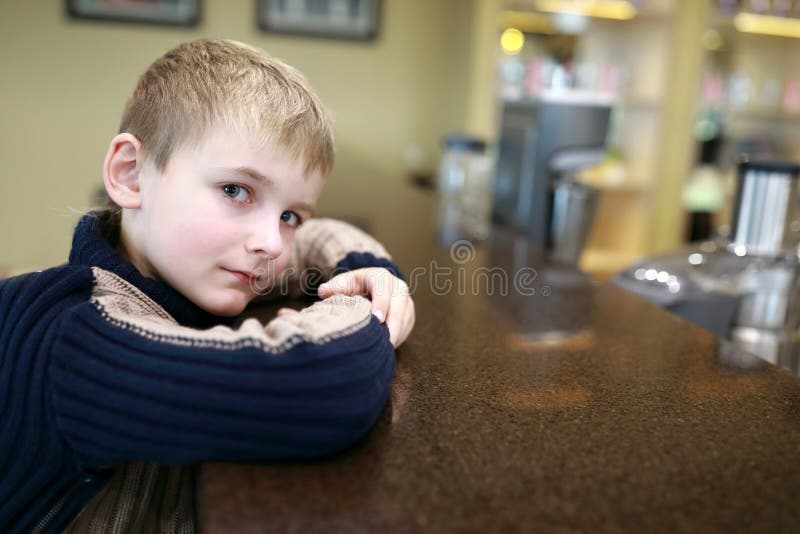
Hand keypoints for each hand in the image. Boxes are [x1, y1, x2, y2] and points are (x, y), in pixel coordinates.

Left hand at [280, 267, 414, 347]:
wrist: (369, 286)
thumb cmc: (353, 286)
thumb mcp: (343, 283)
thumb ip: (333, 287)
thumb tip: (323, 291)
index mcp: (379, 276)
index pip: (383, 287)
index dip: (381, 303)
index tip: (377, 319)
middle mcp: (397, 285)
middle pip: (400, 304)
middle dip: (394, 323)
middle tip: (386, 342)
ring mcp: (406, 299)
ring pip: (406, 317)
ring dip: (397, 333)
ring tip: (386, 349)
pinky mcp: (409, 312)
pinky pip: (407, 326)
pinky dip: (399, 337)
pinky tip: (388, 347)